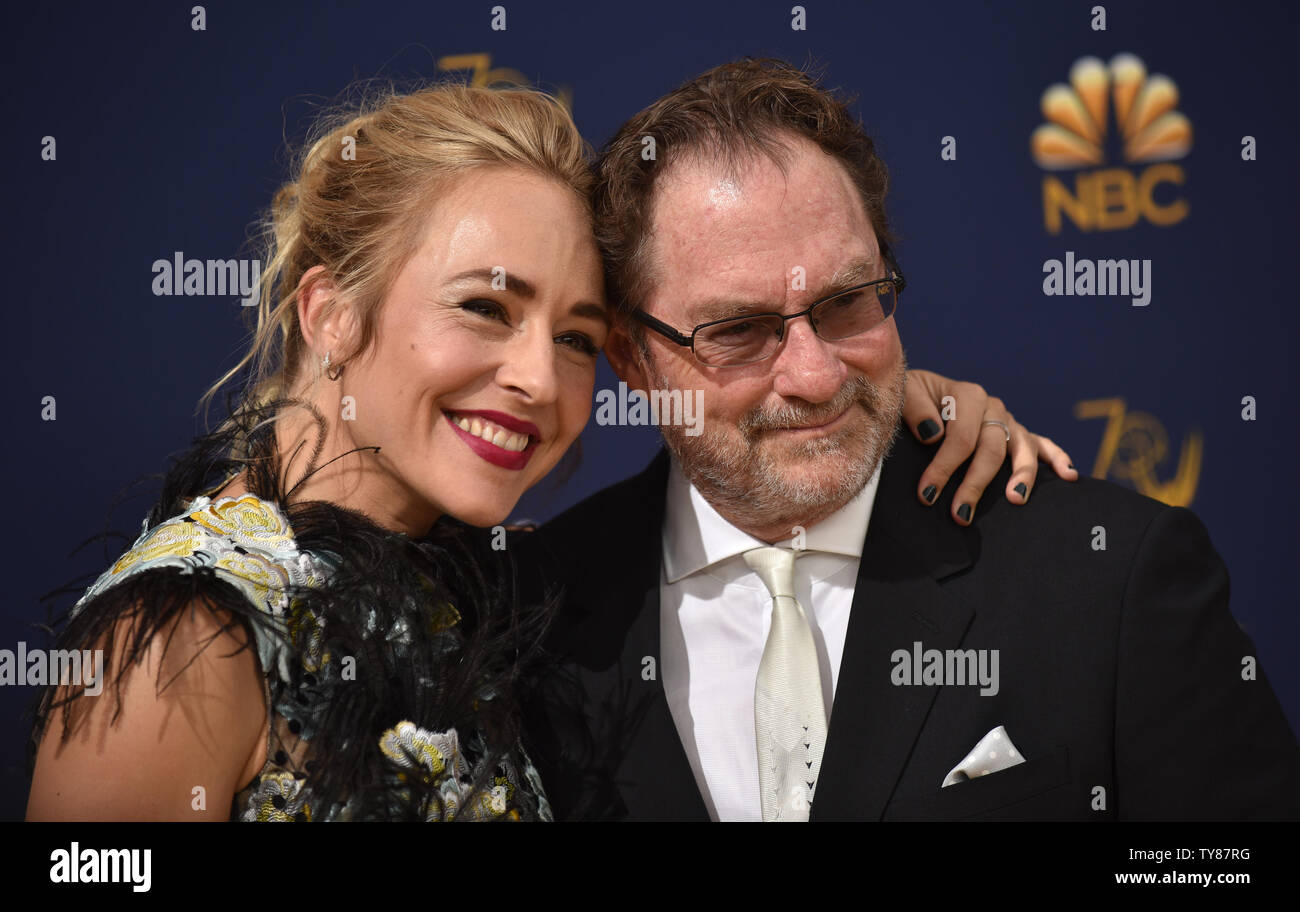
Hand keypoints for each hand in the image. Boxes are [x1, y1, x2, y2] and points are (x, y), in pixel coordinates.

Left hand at [902, 369, 1077, 524]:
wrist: (917, 392)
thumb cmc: (909, 398)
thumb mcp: (904, 394)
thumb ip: (914, 409)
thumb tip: (933, 434)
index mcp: (966, 395)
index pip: (960, 436)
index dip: (944, 467)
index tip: (927, 495)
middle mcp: (992, 407)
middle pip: (991, 448)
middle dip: (975, 483)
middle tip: (960, 514)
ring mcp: (1007, 420)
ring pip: (1022, 448)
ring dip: (1021, 475)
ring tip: (1016, 499)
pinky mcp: (1016, 432)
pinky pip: (1042, 444)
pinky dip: (1058, 458)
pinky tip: (1069, 475)